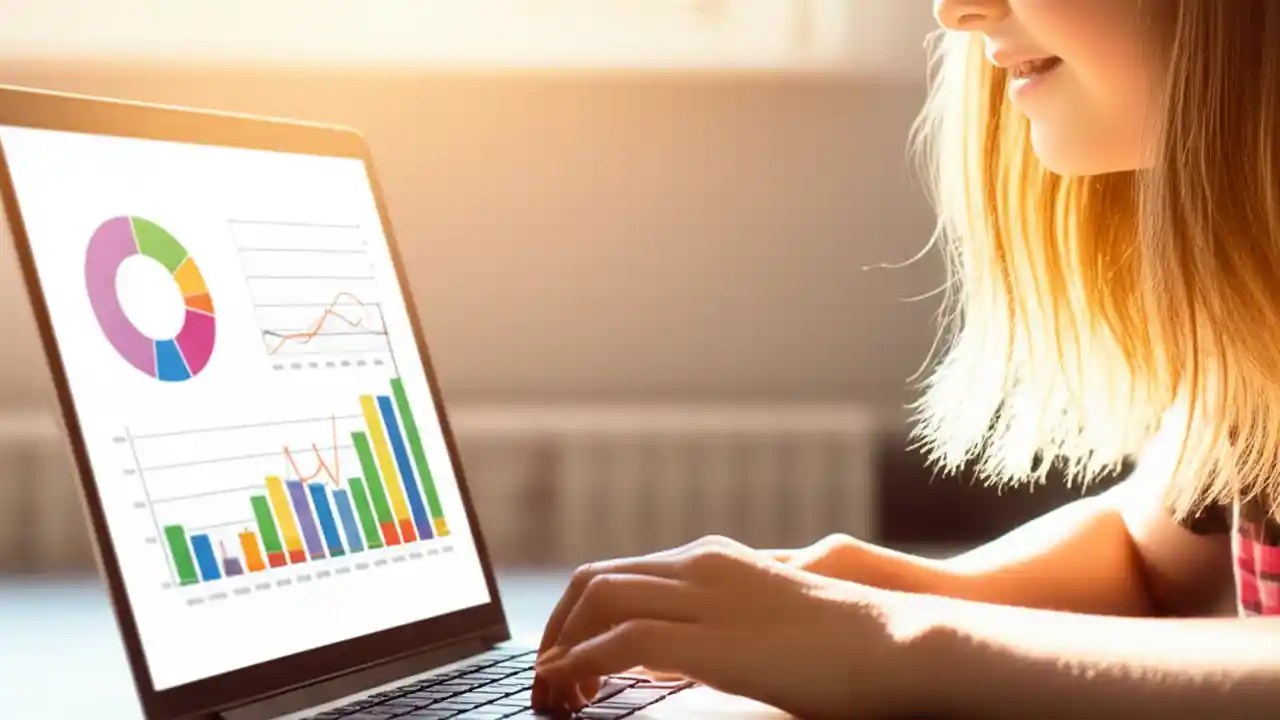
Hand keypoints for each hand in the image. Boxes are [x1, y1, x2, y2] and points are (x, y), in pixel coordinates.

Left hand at [531, 535, 918, 717]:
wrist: (895, 643)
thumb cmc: (844, 643)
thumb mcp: (765, 621)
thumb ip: (715, 626)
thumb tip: (672, 654)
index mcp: (712, 561)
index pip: (619, 573)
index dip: (580, 614)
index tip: (567, 655)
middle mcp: (699, 567)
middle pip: (595, 581)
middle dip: (559, 627)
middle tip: (550, 676)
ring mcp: (705, 597)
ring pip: (597, 602)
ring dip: (562, 647)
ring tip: (558, 693)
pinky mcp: (712, 639)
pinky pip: (622, 642)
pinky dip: (583, 664)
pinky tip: (577, 690)